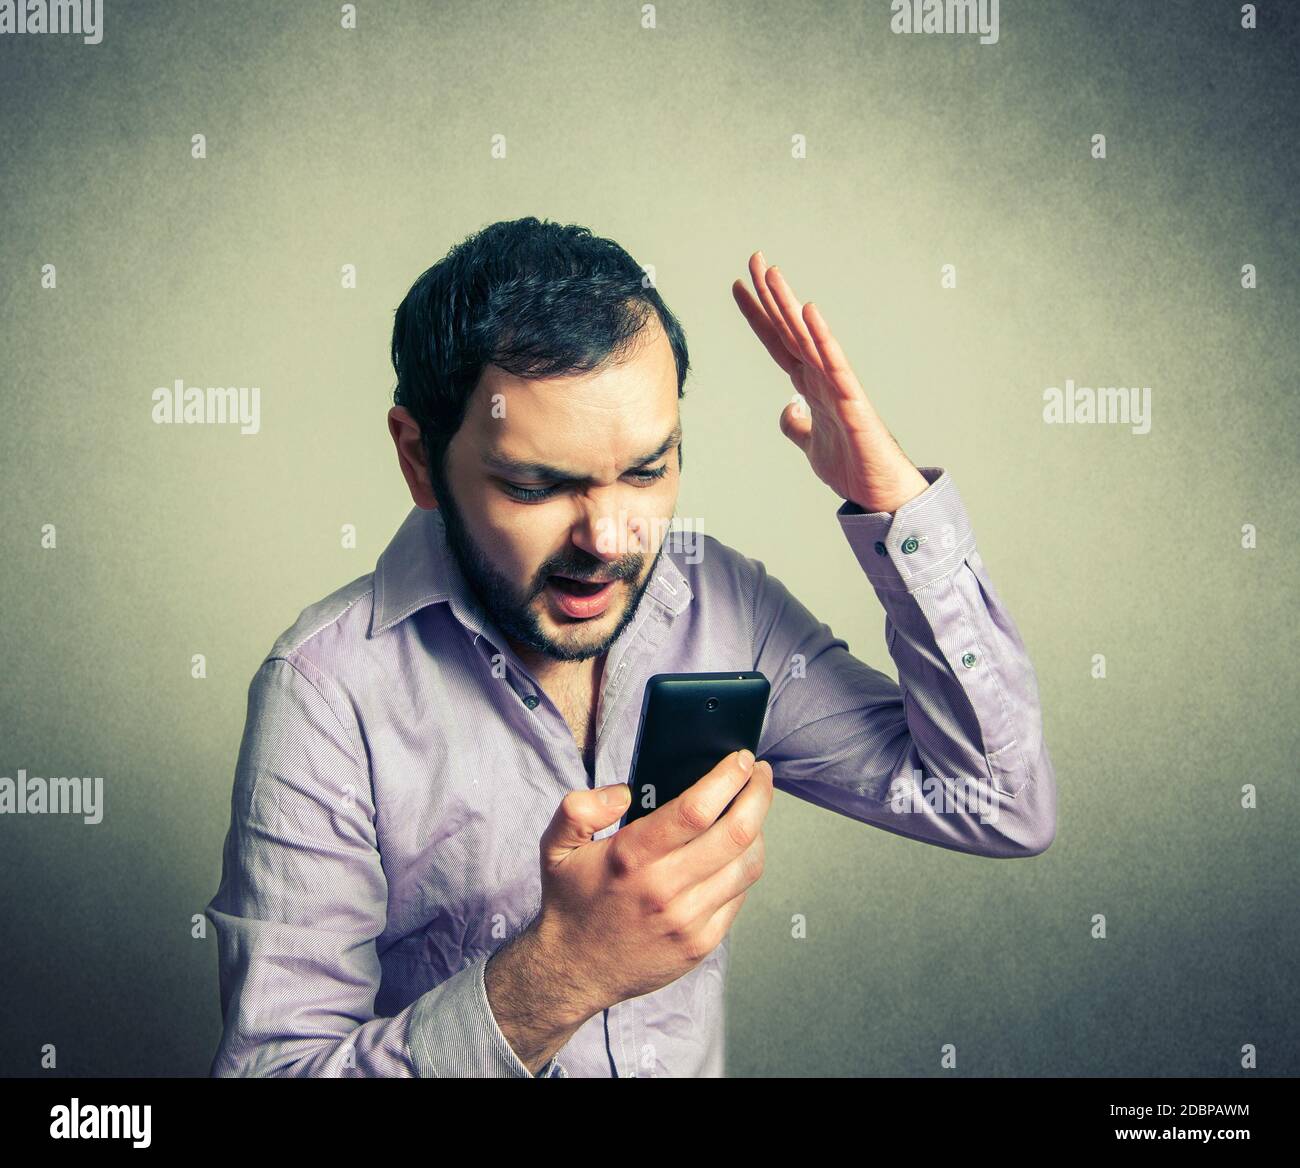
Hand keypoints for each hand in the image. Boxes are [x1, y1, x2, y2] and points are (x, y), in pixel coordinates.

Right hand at [530, 750, 772, 1020]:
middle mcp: (664, 889)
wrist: (573, 970)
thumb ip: (580, 808)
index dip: (729, 778)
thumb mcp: (556, 846)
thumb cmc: (571, 902)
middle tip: (761, 775)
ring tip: (751, 811)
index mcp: (631, 857)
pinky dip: (744, 868)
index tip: (743, 759)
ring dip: (758, 831)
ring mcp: (688, 920)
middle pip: (736, 833)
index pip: (696, 809)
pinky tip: (735, 854)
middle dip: (758, 795)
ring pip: (748, 865)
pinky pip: (739, 897)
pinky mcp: (701, 943)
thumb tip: (623, 793)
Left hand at [732, 251, 929, 513]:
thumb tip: (788, 410)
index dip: (757, 316)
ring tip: (773, 274)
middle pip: (790, 329)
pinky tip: (809, 313)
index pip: (777, 342)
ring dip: (790, 305)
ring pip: (809, 338)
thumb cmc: (852, 468)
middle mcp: (823, 378)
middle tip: (754, 259)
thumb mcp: (810, 446)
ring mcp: (838, 387)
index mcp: (810, 386)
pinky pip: (835, 365)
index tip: (739, 287)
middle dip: (770, 295)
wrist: (879, 495)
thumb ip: (797, 426)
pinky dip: (822, 338)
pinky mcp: (852, 403)